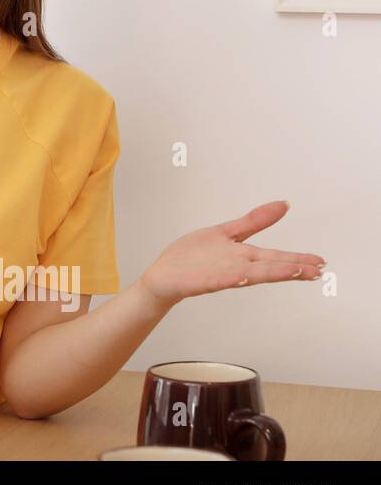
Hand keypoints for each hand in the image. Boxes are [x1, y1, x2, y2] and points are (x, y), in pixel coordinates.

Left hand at [141, 200, 325, 309]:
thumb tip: (284, 204)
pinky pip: (220, 278)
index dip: (297, 259)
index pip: (275, 257)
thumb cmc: (193, 257)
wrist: (164, 276)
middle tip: (318, 271)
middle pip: (268, 266)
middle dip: (293, 267)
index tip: (320, 262)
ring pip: (251, 273)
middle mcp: (236, 265)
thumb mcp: (226, 232)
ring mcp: (221, 273)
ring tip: (294, 271)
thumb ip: (255, 221)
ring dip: (271, 272)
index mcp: (242, 256)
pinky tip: (244, 275)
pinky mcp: (204, 279)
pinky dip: (234, 277)